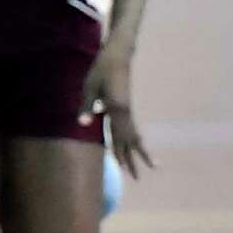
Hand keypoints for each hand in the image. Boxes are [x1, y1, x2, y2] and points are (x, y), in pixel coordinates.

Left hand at [80, 47, 152, 178]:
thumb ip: (87, 106)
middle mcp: (125, 112)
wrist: (117, 55)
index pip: (118, 137)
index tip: (124, 170)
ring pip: (133, 135)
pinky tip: (136, 142)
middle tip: (138, 177)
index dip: (119, 154)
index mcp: (116, 109)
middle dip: (133, 159)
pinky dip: (134, 138)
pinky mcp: (126, 105)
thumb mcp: (90, 87)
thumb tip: (83, 125)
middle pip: (129, 140)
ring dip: (138, 150)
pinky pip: (131, 126)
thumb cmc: (101, 69)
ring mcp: (127, 109)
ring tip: (149, 163)